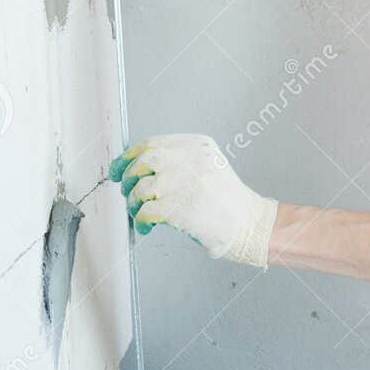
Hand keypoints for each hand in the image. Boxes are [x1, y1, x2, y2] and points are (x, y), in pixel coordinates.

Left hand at [108, 133, 278, 266]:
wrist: (251, 226)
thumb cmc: (228, 203)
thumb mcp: (207, 167)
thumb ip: (179, 162)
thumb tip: (138, 169)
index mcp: (197, 146)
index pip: (152, 143)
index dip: (129, 156)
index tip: (119, 168)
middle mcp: (189, 159)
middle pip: (143, 160)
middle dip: (128, 177)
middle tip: (126, 191)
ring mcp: (183, 182)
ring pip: (140, 187)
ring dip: (134, 203)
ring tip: (140, 214)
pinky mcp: (178, 207)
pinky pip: (145, 211)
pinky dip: (141, 220)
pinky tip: (147, 227)